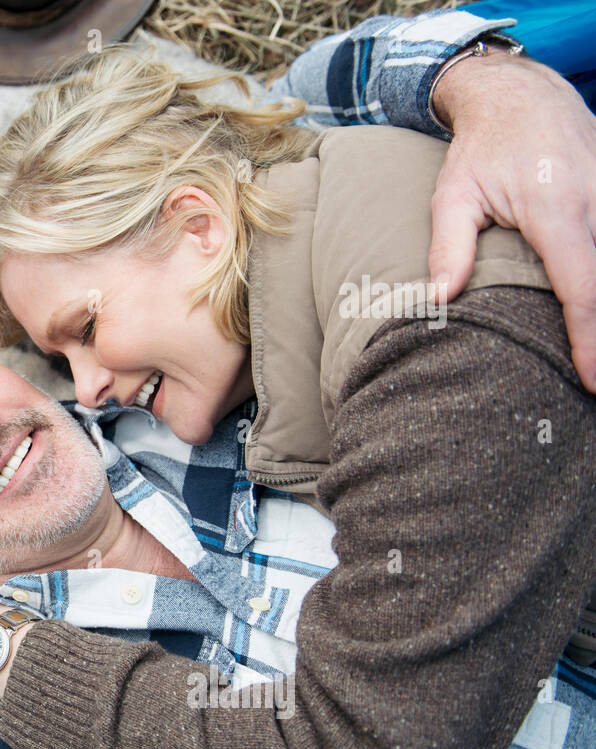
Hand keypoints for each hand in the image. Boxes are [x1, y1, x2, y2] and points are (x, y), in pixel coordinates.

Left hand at [429, 48, 595, 390]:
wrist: (520, 94)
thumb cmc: (480, 150)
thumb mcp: (452, 195)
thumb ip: (448, 247)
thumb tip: (439, 299)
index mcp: (554, 206)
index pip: (582, 286)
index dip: (590, 337)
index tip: (593, 379)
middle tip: (595, 382)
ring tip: (594, 355)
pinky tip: (595, 313)